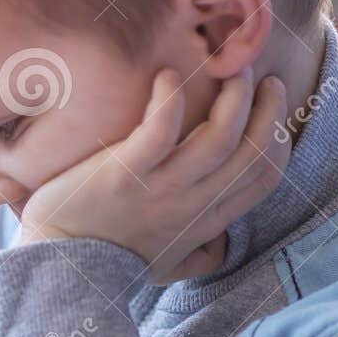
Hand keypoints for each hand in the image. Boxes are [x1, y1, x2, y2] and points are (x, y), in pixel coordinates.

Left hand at [19, 69, 288, 281]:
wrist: (60, 269)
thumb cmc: (109, 262)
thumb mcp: (166, 267)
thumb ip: (199, 256)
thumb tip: (222, 247)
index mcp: (206, 222)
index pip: (263, 177)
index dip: (277, 137)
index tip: (272, 108)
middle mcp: (192, 206)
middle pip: (252, 152)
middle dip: (267, 108)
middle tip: (258, 75)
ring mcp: (161, 190)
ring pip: (219, 136)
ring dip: (232, 96)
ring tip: (226, 67)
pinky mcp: (125, 174)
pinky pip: (160, 129)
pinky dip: (170, 98)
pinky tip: (167, 76)